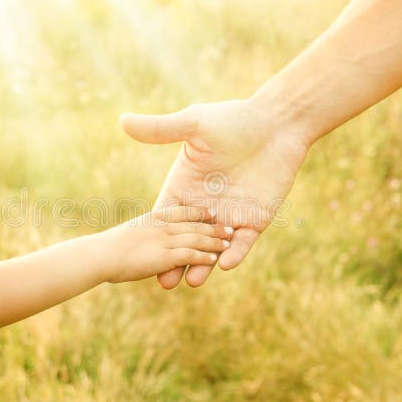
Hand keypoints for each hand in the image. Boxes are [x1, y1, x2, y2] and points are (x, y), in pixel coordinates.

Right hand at [100, 206, 233, 283]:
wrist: (100, 255)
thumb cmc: (106, 248)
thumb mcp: (127, 236)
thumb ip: (139, 237)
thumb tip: (141, 242)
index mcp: (153, 218)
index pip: (180, 210)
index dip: (198, 210)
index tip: (211, 211)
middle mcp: (162, 226)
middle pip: (194, 223)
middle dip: (213, 226)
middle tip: (228, 228)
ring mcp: (165, 240)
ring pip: (197, 238)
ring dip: (214, 241)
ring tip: (227, 243)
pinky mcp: (166, 256)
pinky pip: (191, 254)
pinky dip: (204, 256)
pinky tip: (215, 260)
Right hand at [120, 98, 308, 287]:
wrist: (278, 124)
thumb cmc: (235, 119)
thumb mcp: (194, 123)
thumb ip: (160, 128)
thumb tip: (123, 121)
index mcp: (188, 185)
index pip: (167, 216)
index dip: (155, 235)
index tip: (138, 254)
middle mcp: (207, 205)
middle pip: (187, 239)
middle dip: (176, 260)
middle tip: (163, 282)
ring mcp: (231, 214)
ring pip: (214, 247)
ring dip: (204, 265)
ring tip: (192, 282)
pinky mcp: (256, 219)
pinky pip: (243, 242)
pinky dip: (235, 253)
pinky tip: (225, 264)